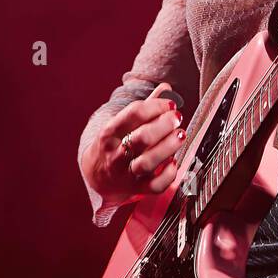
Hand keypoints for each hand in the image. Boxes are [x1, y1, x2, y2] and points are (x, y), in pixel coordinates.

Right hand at [80, 82, 184, 210]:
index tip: (171, 104)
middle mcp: (115, 154)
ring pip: (147, 162)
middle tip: (177, 117)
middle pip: (141, 138)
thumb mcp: (122, 123)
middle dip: (164, 125)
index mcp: (110, 132)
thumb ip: (146, 106)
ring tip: (181, 135)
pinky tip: (174, 162)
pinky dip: (168, 175)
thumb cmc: (116, 142)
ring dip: (168, 147)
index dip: (156, 106)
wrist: (96, 175)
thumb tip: (167, 88)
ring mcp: (125, 173)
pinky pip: (154, 186)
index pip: (133, 113)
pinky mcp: (136, 189)